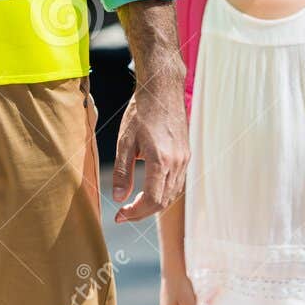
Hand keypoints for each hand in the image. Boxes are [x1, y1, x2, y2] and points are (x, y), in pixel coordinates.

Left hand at [112, 85, 188, 223]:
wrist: (162, 90)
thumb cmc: (141, 112)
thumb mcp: (125, 141)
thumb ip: (123, 172)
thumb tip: (119, 198)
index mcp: (161, 160)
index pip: (152, 200)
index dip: (135, 213)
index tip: (120, 215)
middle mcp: (177, 162)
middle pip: (163, 202)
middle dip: (142, 212)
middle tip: (124, 214)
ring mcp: (184, 159)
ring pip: (172, 194)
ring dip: (154, 204)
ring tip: (135, 205)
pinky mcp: (186, 154)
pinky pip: (177, 182)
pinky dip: (164, 193)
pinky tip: (150, 190)